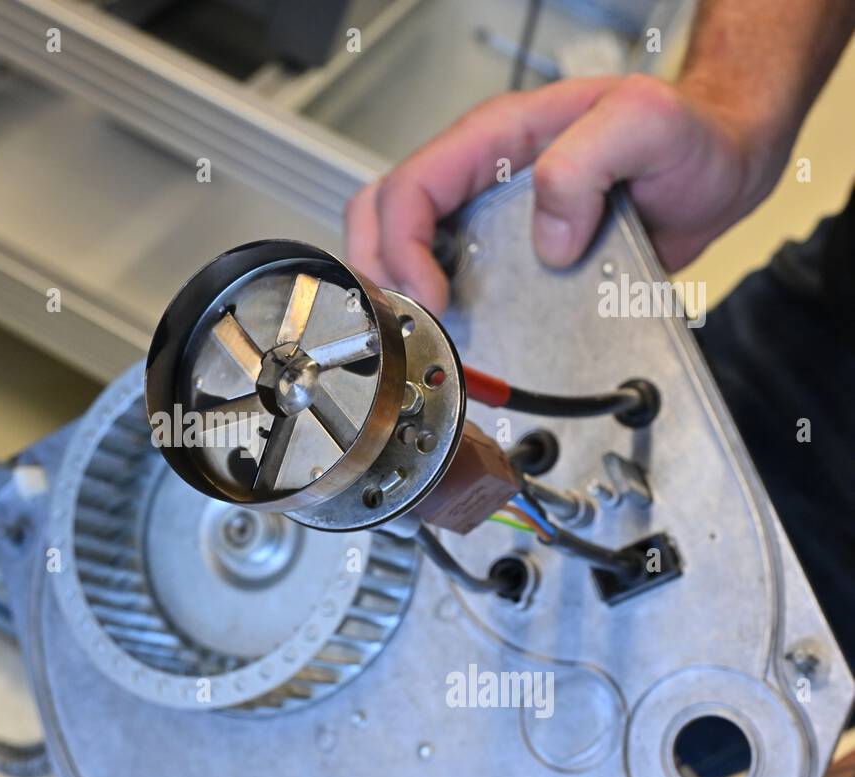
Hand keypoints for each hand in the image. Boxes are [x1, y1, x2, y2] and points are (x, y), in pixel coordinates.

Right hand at [344, 74, 789, 313]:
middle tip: (407, 316)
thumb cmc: (687, 133)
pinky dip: (436, 307)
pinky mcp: (506, 255)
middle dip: (379, 270)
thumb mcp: (647, 125)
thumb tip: (546, 239)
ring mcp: (487, 217)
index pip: (409, 187)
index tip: (432, 295)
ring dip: (397, 290)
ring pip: (400, 246)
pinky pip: (446, 277)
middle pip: (379, 214)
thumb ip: (586, 165)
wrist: (719, 166)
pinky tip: (459, 330)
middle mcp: (479, 176)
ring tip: (424, 326)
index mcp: (495, 137)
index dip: (403, 247)